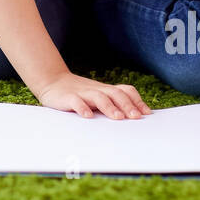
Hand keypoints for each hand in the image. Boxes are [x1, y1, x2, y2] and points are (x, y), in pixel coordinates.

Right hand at [33, 72, 150, 118]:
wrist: (52, 82)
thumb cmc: (79, 94)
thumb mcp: (98, 96)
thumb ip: (113, 103)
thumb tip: (136, 116)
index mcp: (105, 90)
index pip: (125, 91)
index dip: (137, 101)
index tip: (146, 114)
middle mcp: (97, 90)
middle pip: (115, 93)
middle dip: (127, 105)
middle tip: (136, 118)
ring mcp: (83, 93)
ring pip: (99, 97)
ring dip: (109, 107)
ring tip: (118, 118)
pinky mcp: (68, 98)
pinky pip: (76, 101)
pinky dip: (82, 108)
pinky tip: (88, 116)